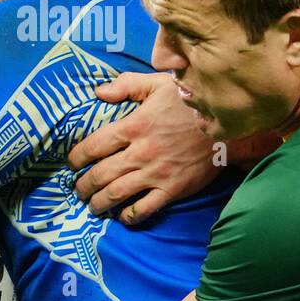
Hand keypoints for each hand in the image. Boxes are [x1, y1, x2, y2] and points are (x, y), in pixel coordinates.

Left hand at [67, 72, 220, 224]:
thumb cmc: (190, 102)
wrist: (227, 124)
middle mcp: (140, 153)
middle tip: (78, 190)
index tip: (72, 163)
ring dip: (99, 203)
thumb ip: (126, 86)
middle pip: (100, 175)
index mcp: (133, 126)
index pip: (94, 146)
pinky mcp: (172, 190)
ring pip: (117, 195)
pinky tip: (122, 216)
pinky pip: (144, 209)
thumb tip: (98, 93)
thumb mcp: (158, 84)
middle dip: (83, 186)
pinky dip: (129, 216)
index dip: (77, 157)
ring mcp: (156, 174)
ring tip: (92, 206)